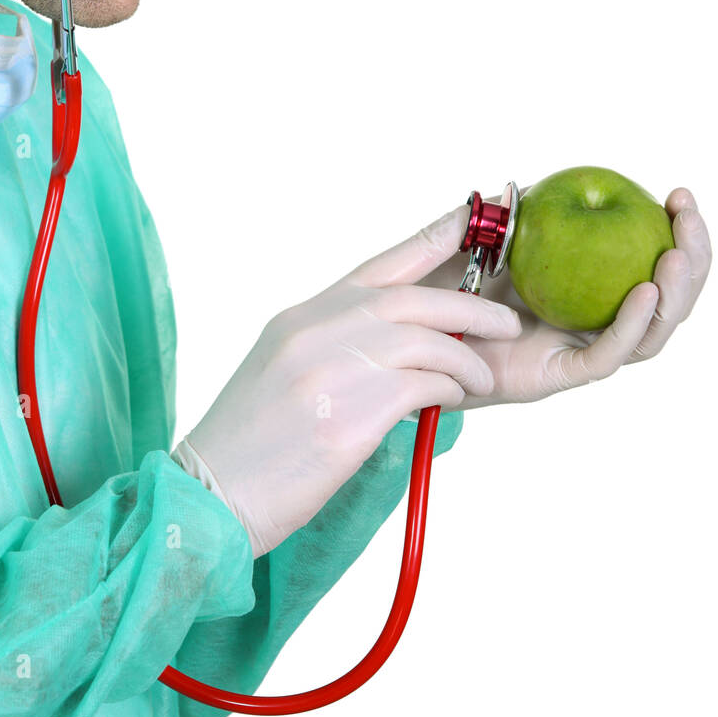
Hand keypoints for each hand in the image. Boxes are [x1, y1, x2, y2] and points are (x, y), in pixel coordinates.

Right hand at [174, 204, 522, 555]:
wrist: (211, 495)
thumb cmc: (252, 443)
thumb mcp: (284, 368)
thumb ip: (335, 343)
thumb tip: (397, 340)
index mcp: (302, 316)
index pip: (379, 264)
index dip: (433, 238)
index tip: (473, 220)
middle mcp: (315, 331)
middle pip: (413, 300)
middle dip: (470, 307)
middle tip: (506, 323)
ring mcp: (330, 371)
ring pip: (426, 342)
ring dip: (466, 360)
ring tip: (482, 380)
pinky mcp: (347, 418)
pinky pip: (422, 387)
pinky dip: (448, 391)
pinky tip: (453, 403)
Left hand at [417, 186, 711, 405]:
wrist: (403, 344)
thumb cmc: (433, 292)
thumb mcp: (464, 240)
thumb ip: (493, 215)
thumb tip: (522, 189)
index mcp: (579, 283)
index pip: (643, 258)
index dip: (672, 230)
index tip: (677, 194)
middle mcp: (586, 317)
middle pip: (662, 297)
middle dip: (689, 257)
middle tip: (688, 218)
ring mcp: (573, 348)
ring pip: (647, 333)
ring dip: (671, 295)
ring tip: (675, 257)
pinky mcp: (555, 375)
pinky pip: (603, 356)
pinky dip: (629, 327)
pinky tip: (642, 294)